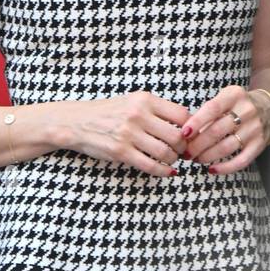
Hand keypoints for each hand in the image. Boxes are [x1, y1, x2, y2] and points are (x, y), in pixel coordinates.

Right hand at [58, 90, 189, 176]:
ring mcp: (129, 134)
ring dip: (174, 160)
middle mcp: (138, 115)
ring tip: (173, 159)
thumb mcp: (134, 101)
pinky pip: (150, 165)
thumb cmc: (109, 112)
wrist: (77, 122)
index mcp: (145, 99)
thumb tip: (187, 124)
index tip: (192, 136)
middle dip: (185, 147)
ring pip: (165, 152)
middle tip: (184, 151)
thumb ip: (157, 109)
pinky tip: (168, 171)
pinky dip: (164, 171)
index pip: (182, 114)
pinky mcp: (121, 152)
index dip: (192, 128)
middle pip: (177, 135)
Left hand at [181, 85, 269, 172]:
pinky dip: (225, 168)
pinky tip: (212, 169)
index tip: (184, 133)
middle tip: (186, 152)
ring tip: (196, 159)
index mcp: (234, 95)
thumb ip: (207, 113)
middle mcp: (246, 111)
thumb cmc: (237, 105)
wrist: (268, 108)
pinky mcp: (260, 144)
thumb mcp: (225, 99)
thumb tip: (186, 134)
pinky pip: (241, 160)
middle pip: (217, 131)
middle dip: (197, 145)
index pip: (212, 108)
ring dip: (207, 156)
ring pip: (226, 147)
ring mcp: (254, 128)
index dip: (196, 122)